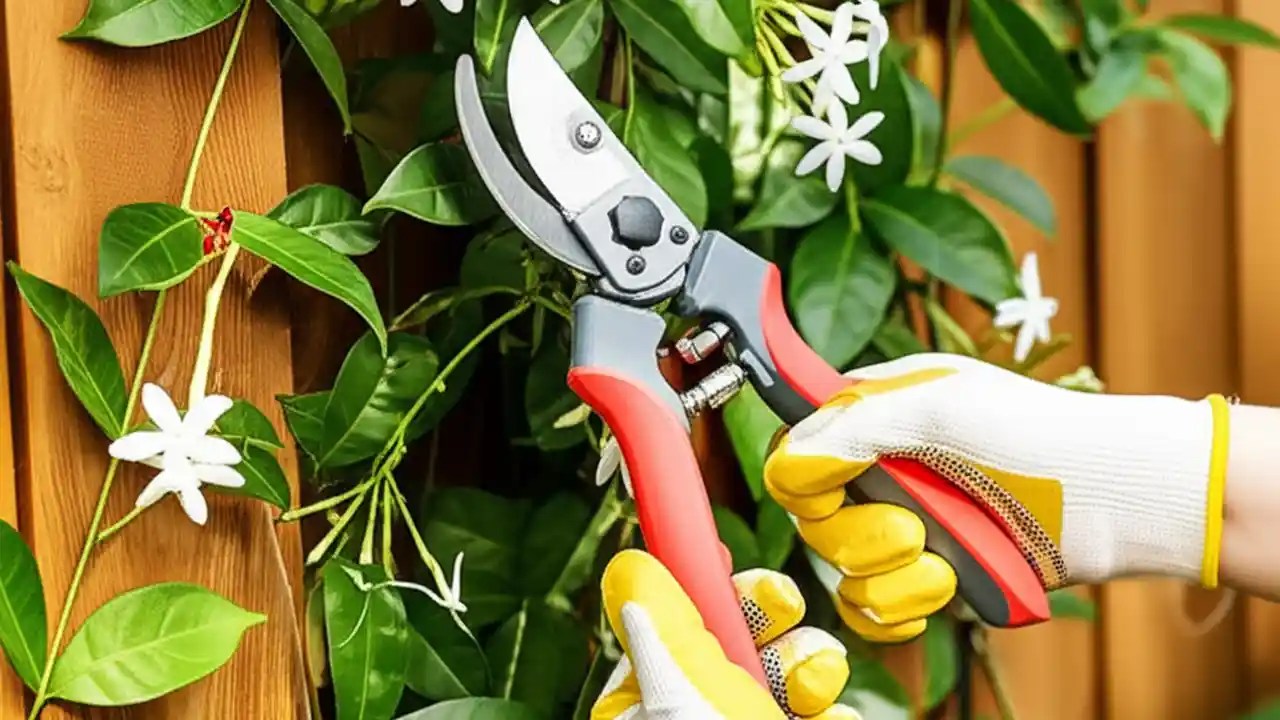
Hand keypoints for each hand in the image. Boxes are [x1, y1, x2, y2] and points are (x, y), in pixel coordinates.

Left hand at [591, 549, 859, 718]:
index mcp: (645, 707)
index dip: (693, 584)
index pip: (663, 624)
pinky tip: (828, 717)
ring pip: (781, 674)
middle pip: (727, 641)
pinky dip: (830, 712)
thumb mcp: (684, 696)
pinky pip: (818, 715)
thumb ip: (661, 627)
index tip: (719, 553)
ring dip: (808, 663)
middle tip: (779, 604)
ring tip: (814, 682)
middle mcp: (693, 718)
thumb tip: (628, 568)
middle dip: (762, 617)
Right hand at [765, 353, 1227, 641]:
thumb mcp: (940, 408)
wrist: (1116, 497)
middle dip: (860, 533)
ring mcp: (909, 523)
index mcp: (878, 414)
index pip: (800, 450)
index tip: (830, 490)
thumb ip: (853, 427)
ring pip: (846, 570)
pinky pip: (878, 606)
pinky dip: (899, 609)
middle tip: (913, 528)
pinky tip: (936, 594)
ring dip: (894, 574)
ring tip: (945, 561)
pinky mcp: (934, 572)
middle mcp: (885, 469)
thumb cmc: (1038, 433)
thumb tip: (789, 456)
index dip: (806, 478)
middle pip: (816, 519)